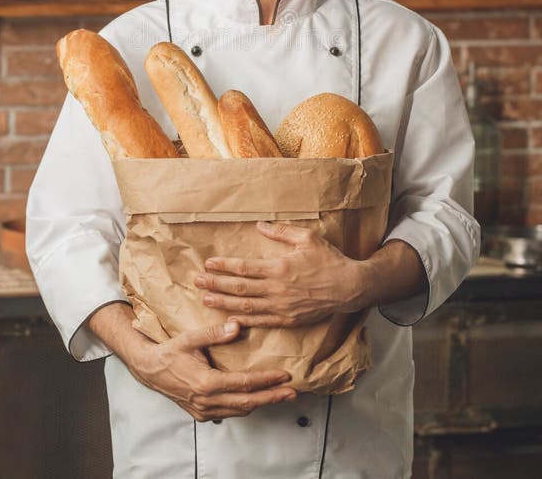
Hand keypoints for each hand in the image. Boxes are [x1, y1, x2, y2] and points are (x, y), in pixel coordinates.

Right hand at [128, 319, 296, 420]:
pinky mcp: (202, 413)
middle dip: (272, 397)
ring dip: (262, 403)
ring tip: (281, 395)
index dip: (266, 380)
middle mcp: (207, 401)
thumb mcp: (190, 338)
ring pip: (240, 410)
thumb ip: (214, 333)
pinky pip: (230, 412)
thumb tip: (237, 326)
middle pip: (247, 403)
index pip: (244, 383)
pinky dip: (246, 406)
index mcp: (206, 383)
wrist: (149, 370)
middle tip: (293, 392)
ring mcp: (204, 410)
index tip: (284, 376)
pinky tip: (256, 398)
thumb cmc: (170, 352)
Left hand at [195, 221, 368, 328]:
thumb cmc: (329, 260)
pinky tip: (229, 318)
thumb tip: (260, 225)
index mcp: (280, 268)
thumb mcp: (307, 238)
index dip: (223, 266)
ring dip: (223, 302)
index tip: (208, 263)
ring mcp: (282, 307)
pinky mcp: (288, 320)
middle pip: (239, 288)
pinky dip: (243, 321)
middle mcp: (277, 289)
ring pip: (245, 307)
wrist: (349, 287)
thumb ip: (281, 232)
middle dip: (215, 283)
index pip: (244, 268)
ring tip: (205, 298)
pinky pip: (261, 322)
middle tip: (197, 280)